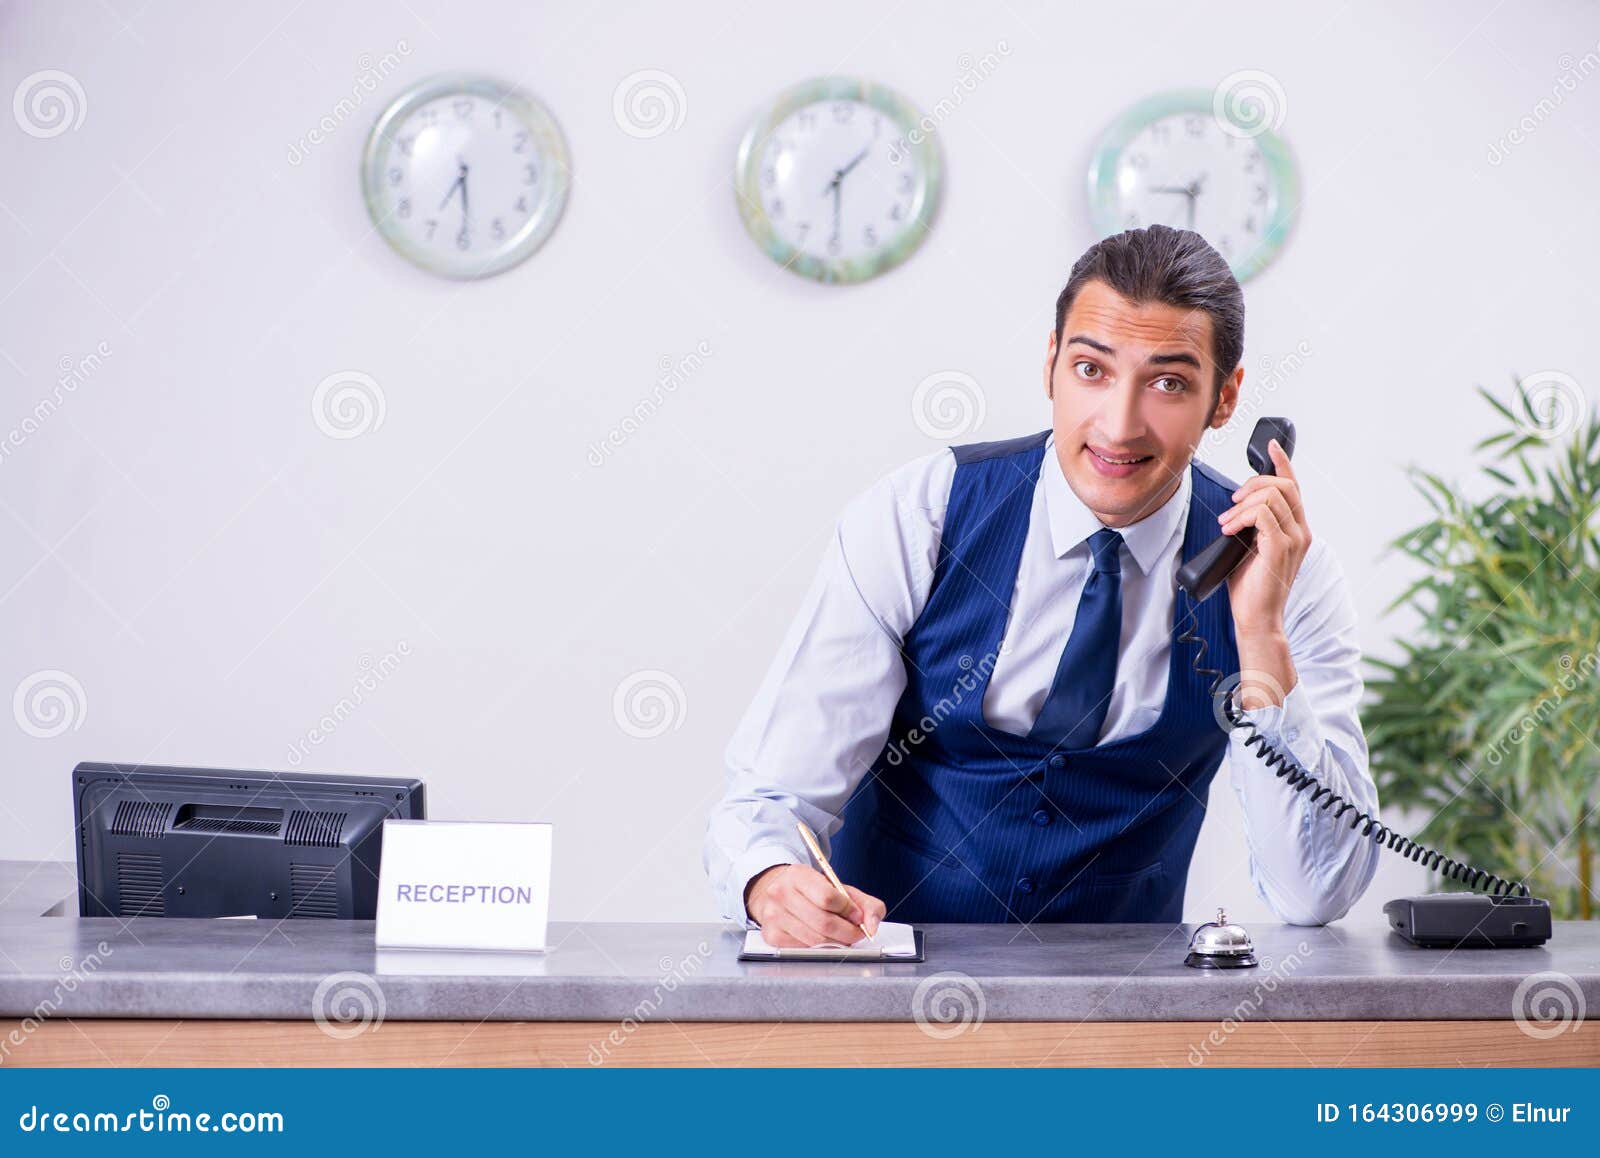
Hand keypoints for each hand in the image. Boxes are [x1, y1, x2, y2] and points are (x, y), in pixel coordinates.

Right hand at [744, 864, 885, 947]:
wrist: (777, 893)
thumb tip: (872, 926)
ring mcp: (773, 916)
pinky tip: (823, 939)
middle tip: (857, 933)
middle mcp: (781, 893)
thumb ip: (865, 903)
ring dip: (836, 943)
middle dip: (848, 932)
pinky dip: (819, 948)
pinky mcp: (771, 935)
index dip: (849, 910)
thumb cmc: (811, 891)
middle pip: (823, 923)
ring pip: (815, 940)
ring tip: (842, 936)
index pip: (828, 897)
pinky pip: (804, 949)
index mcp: (798, 875)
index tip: (858, 916)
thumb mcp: (838, 887)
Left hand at [1217, 438, 1309, 706]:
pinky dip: (1242, 516)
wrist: (1257, 618)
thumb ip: (1252, 526)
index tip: (1270, 445)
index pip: (1294, 487)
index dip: (1282, 462)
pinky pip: (1263, 515)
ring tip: (1227, 521)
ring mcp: (1293, 540)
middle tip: (1232, 500)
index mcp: (1296, 529)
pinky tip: (1229, 528)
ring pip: (1272, 497)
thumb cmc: (1250, 587)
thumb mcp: (1250, 548)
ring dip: (1242, 504)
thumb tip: (1237, 507)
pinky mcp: (1280, 549)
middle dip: (1253, 483)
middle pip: (1284, 485)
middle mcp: (1300, 531)